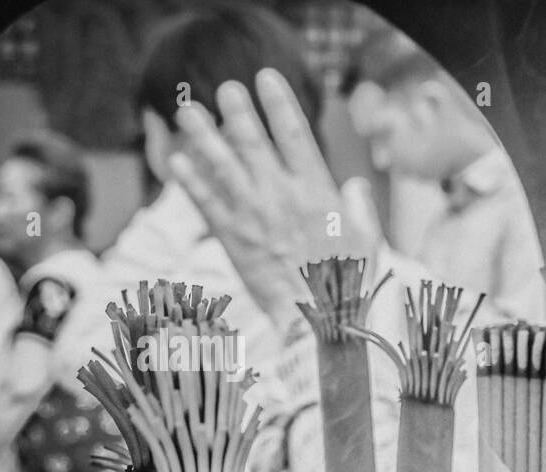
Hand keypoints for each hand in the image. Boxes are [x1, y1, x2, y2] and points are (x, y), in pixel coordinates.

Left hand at [168, 68, 382, 329]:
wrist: (319, 320)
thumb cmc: (349, 283)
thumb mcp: (368, 240)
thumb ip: (360, 207)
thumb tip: (355, 187)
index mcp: (316, 191)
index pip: (294, 133)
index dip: (278, 101)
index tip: (266, 77)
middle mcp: (280, 195)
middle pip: (252, 140)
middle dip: (237, 110)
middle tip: (225, 89)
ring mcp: (253, 215)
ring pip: (221, 164)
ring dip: (202, 134)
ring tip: (189, 112)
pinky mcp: (232, 239)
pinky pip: (205, 202)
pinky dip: (190, 181)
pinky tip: (177, 161)